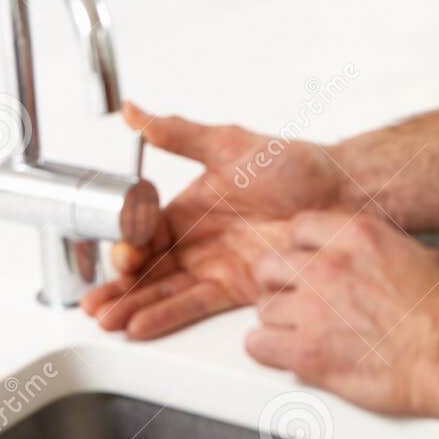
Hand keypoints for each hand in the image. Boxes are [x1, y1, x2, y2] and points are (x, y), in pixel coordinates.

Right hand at [81, 101, 348, 339]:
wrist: (342, 192)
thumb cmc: (294, 164)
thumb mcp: (229, 144)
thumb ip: (179, 134)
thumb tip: (134, 111)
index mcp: (192, 205)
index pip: (146, 229)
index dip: (126, 244)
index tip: (116, 253)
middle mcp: (199, 238)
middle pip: (150, 267)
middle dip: (120, 286)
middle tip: (95, 301)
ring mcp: (217, 265)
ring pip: (165, 290)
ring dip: (135, 305)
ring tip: (107, 320)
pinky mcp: (238, 288)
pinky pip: (195, 304)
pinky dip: (167, 315)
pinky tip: (141, 326)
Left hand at [246, 208, 438, 419]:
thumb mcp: (417, 255)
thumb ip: (379, 251)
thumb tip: (371, 260)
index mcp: (356, 235)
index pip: (299, 227)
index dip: (298, 248)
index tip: (299, 260)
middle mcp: (327, 265)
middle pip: (270, 265)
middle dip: (277, 281)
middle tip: (288, 295)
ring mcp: (313, 308)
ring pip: (264, 308)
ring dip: (277, 320)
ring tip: (293, 331)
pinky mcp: (307, 352)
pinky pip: (259, 345)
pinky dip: (266, 350)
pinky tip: (280, 352)